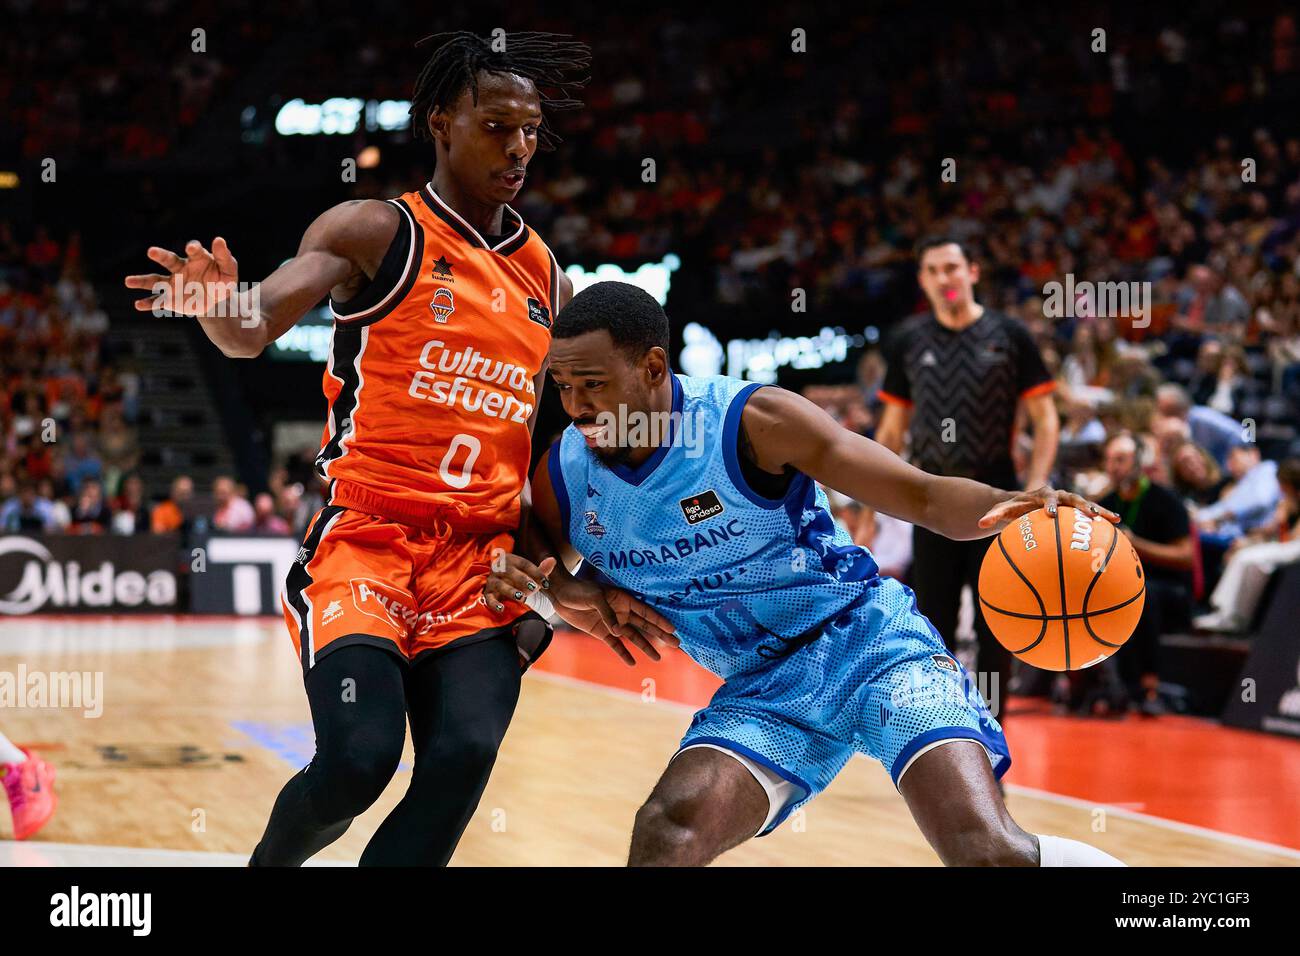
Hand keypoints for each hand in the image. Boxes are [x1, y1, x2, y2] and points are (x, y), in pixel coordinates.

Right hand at [125, 238, 239, 315]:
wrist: (216, 301)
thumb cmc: (222, 281)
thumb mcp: (229, 272)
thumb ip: (225, 258)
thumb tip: (219, 239)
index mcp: (197, 259)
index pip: (194, 251)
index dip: (193, 248)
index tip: (191, 247)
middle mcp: (181, 268)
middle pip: (169, 260)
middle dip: (160, 256)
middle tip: (151, 251)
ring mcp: (173, 283)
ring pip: (156, 280)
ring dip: (142, 280)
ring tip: (128, 281)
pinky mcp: (170, 299)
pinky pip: (157, 300)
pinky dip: (148, 303)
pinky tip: (138, 305)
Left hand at [482, 554, 678, 665]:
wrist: (561, 594)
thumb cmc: (580, 590)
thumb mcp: (595, 598)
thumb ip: (608, 614)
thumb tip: (619, 632)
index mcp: (624, 599)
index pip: (645, 612)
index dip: (659, 620)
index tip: (673, 629)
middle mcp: (622, 612)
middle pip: (644, 626)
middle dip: (660, 634)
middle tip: (676, 644)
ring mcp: (613, 623)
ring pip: (633, 637)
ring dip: (645, 647)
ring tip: (658, 658)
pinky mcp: (602, 633)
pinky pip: (615, 645)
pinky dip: (623, 654)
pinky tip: (633, 663)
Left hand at [977, 485, 1120, 532]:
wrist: (1025, 503)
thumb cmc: (1013, 508)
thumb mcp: (1001, 510)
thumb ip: (992, 516)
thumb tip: (979, 524)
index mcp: (1041, 495)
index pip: (1046, 498)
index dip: (1049, 505)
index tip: (1051, 514)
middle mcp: (1059, 496)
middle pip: (1073, 499)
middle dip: (1082, 506)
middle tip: (1092, 516)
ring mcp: (1070, 502)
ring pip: (1087, 505)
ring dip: (1100, 511)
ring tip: (1114, 519)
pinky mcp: (1077, 510)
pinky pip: (1092, 515)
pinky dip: (1104, 518)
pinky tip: (1119, 526)